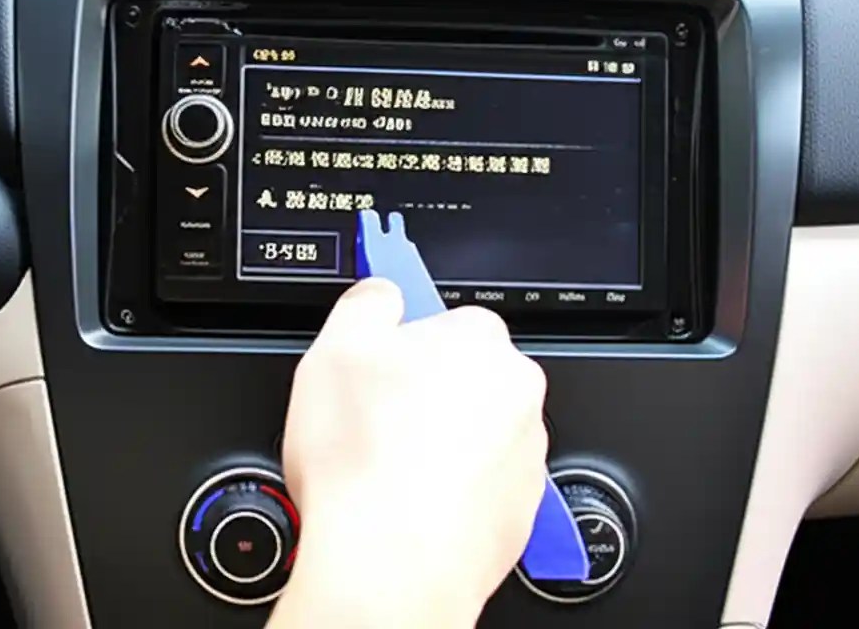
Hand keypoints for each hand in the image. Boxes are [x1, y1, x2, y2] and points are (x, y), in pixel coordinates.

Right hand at [268, 279, 547, 627]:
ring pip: (472, 433)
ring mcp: (524, 454)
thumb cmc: (365, 459)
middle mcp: (517, 392)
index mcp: (480, 340)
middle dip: (420, 394)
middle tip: (371, 421)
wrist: (392, 563)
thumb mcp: (334, 346)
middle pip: (461, 376)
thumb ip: (367, 303)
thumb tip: (381, 296)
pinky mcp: (521, 510)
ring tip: (385, 470)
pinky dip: (448, 491)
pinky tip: (407, 502)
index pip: (441, 319)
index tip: (376, 363)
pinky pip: (479, 485)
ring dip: (435, 444)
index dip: (397, 345)